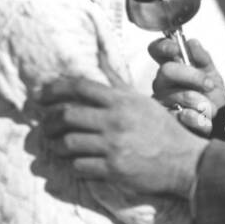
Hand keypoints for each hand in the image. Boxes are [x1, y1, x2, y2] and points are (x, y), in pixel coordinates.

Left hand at [36, 78, 208, 197]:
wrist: (185, 162)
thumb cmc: (161, 129)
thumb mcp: (140, 99)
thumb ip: (116, 80)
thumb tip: (99, 53)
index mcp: (121, 100)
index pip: (79, 87)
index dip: (53, 89)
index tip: (39, 96)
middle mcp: (115, 120)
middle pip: (67, 115)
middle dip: (48, 121)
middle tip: (43, 125)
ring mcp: (113, 146)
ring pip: (68, 142)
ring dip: (56, 145)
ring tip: (55, 144)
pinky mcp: (114, 170)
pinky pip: (79, 166)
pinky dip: (72, 164)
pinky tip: (74, 162)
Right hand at [149, 37, 224, 137]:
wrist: (216, 115)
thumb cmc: (208, 90)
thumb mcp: (210, 71)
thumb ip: (202, 57)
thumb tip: (192, 43)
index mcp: (171, 64)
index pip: (156, 49)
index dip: (164, 46)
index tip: (178, 49)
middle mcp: (161, 81)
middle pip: (166, 70)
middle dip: (193, 76)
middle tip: (209, 84)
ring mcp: (161, 100)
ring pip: (179, 95)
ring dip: (202, 102)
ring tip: (210, 107)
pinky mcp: (166, 119)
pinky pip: (181, 116)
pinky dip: (198, 119)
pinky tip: (204, 120)